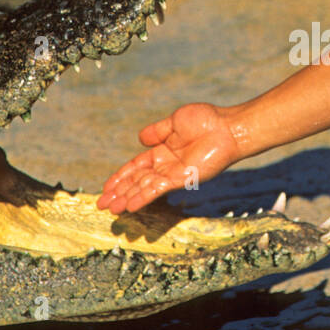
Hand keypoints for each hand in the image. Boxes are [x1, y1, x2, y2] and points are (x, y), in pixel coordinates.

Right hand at [97, 103, 241, 213]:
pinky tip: (130, 205)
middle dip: (119, 192)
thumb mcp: (175, 121)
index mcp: (162, 151)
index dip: (120, 177)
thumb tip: (140, 139)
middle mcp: (165, 165)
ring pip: (144, 188)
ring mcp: (173, 173)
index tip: (106, 187)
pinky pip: (158, 189)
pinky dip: (143, 197)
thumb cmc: (207, 120)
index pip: (136, 167)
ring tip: (111, 209)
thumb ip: (157, 131)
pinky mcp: (182, 179)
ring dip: (127, 198)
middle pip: (137, 181)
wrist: (228, 127)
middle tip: (102, 204)